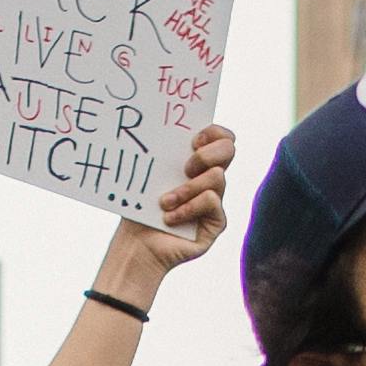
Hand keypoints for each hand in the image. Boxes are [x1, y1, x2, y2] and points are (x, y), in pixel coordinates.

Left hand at [128, 124, 234, 269]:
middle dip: (206, 154)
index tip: (192, 141)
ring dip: (187, 188)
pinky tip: (169, 218)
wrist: (137, 243)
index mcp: (196, 163)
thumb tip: (165, 122)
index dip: (213, 132)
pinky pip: (210, 201)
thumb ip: (166, 153)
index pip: (220, 137)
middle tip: (185, 168)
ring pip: (216, 177)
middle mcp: (210, 179)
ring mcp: (216, 200)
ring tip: (164, 202)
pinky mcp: (216, 222)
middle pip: (229, 149)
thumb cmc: (140, 207)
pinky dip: (187, 208)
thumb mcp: (150, 175)